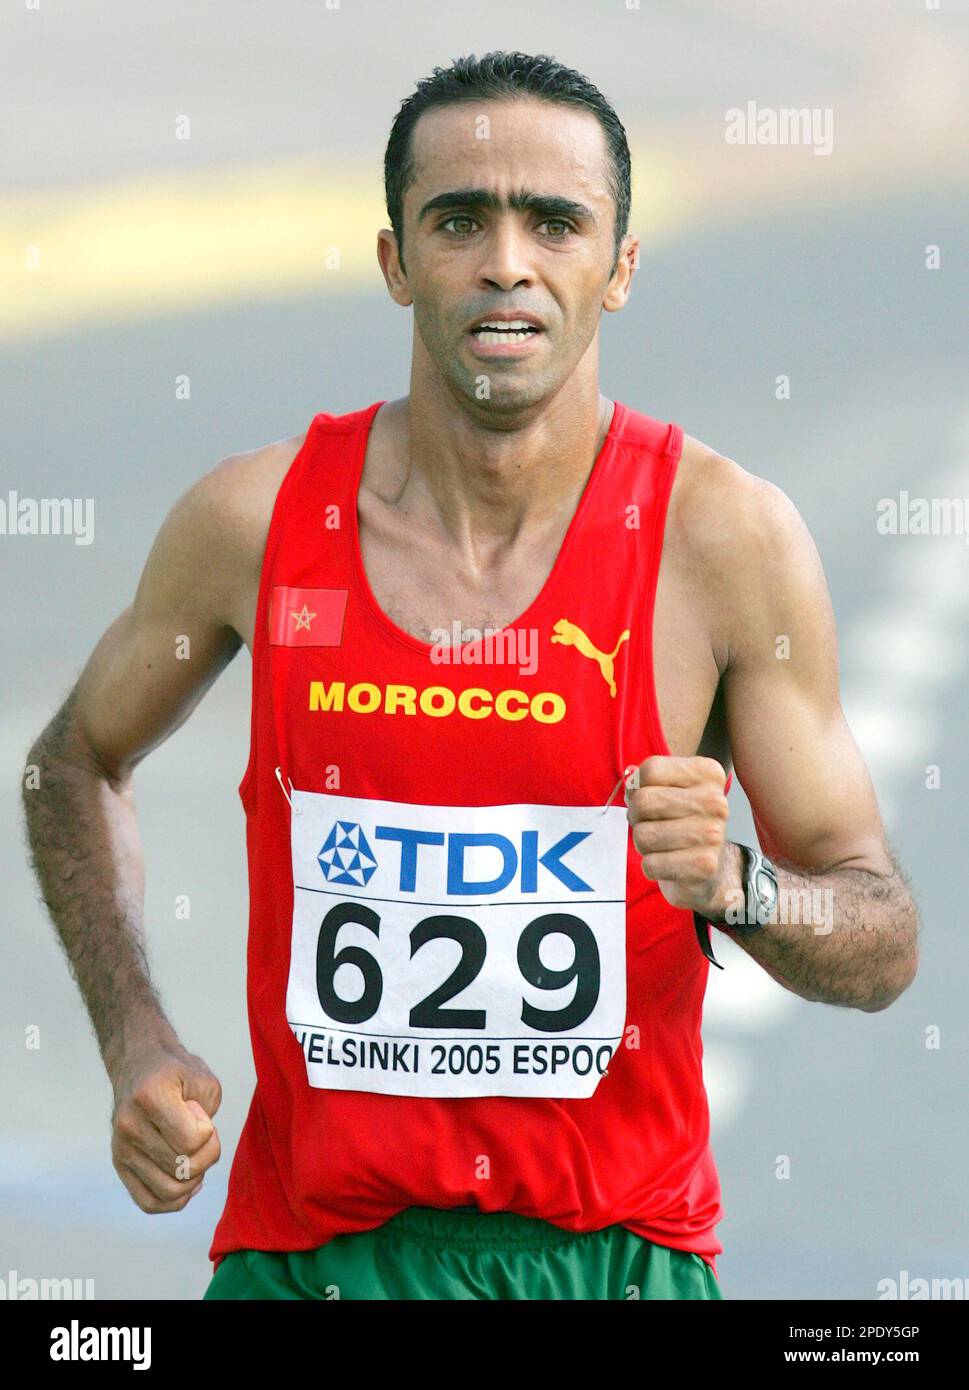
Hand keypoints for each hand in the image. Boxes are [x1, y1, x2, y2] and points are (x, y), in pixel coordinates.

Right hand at [110, 1041, 221, 1213]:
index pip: (191, 1141)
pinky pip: (149, 1203)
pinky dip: (175, 1201)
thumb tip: (192, 1160)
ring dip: (194, 1179)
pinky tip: (188, 1181)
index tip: (199, 1112)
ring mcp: (121, 1148)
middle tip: (203, 1135)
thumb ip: (208, 1118)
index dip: (208, 1132)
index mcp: (150, 1096)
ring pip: (168, 1192)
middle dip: (207, 1156)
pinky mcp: (120, 1164)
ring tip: (195, 1156)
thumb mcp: (204, 1082)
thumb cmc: (177, 1073)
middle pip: (182, 1170)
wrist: (140, 1065)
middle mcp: (129, 1124)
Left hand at [624, 755, 739, 917]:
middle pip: (643, 802)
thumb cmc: (679, 820)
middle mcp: (716, 801)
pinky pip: (651, 864)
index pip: (650, 770)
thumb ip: (644, 780)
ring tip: (662, 843)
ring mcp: (713, 834)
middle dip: (636, 817)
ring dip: (643, 844)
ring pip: (643, 835)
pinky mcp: (705, 866)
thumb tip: (631, 785)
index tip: (654, 799)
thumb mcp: (665, 787)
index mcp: (707, 773)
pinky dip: (651, 866)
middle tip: (653, 824)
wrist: (705, 865)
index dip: (638, 788)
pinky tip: (669, 861)